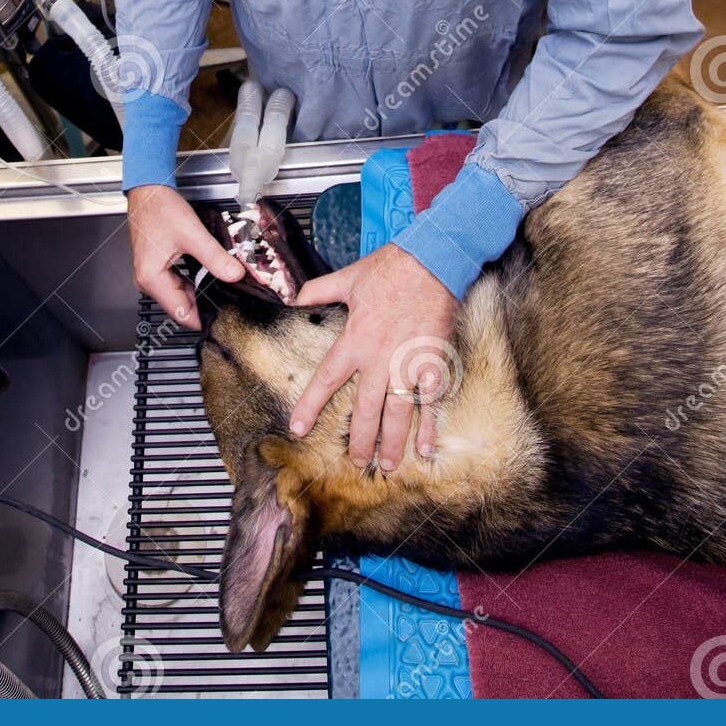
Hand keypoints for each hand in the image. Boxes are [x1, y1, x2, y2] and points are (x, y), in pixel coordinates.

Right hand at [126, 184, 243, 327]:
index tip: (223, 318)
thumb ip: (215, 257)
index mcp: (152, 278)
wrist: (147, 191)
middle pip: (181, 306)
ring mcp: (151, 274)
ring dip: (199, 292)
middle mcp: (148, 280)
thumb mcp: (192, 234)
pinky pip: (177, 282)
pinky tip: (206, 276)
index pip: (181, 314)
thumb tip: (234, 275)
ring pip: (180, 294)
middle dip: (204, 305)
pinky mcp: (157, 265)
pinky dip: (192, 281)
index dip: (203, 319)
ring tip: (220, 288)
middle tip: (228, 301)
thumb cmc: (159, 208)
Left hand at [289, 243, 458, 471]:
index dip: (311, 405)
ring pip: (397, 411)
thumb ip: (318, 291)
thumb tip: (292, 296)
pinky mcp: (433, 361)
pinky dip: (430, 425)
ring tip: (386, 466)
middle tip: (356, 462)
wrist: (432, 259)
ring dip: (391, 442)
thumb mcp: (348, 277)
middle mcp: (379, 357)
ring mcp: (408, 362)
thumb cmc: (391, 267)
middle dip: (360, 439)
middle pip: (365, 407)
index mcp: (355, 338)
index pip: (327, 378)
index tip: (298, 428)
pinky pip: (431, 400)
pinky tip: (426, 448)